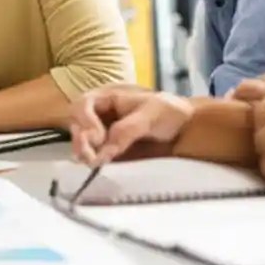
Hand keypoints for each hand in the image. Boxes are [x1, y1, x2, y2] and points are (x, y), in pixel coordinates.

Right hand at [69, 86, 191, 165]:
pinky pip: (93, 154)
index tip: (97, 137)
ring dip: (82, 151)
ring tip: (90, 162)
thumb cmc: (169, 113)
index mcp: (107, 98)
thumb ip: (125, 131)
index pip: (83, 105)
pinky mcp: (109, 150)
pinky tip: (95, 166)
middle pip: (77, 124)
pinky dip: (91, 160)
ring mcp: (103, 133)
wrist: (186, 129)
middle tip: (89, 157)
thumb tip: (103, 152)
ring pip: (81, 140)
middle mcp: (100, 115)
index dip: (85, 120)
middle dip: (80, 140)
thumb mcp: (149, 116)